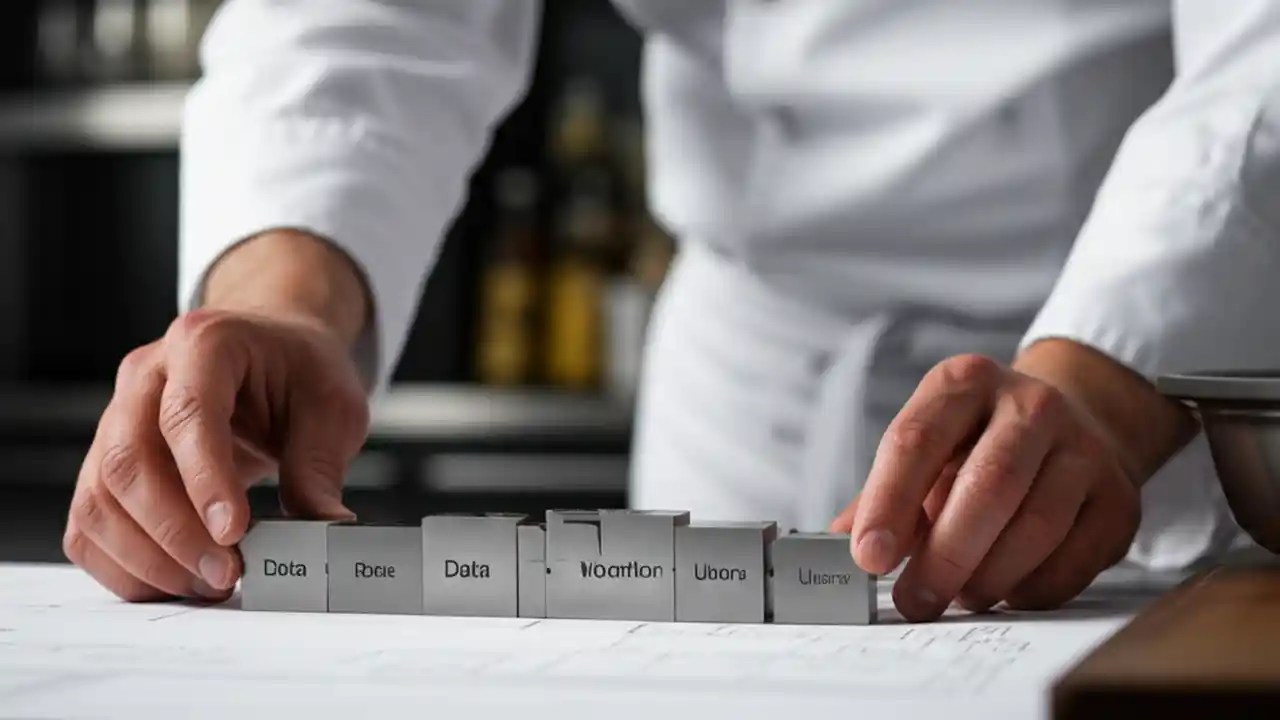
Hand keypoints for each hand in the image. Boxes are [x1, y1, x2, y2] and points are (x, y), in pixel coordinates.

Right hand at [63, 308, 369, 601]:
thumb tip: (324, 530)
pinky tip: (174, 581)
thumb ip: (319, 468)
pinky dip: (123, 565)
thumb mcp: (332, 407)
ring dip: (148, 557)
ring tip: (209, 583)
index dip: (204, 479)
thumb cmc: (298, 371)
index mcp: (205, 344)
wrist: (272, 353)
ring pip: (99, 499)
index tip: (233, 533)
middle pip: (129, 461)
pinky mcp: (105, 463)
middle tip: (228, 573)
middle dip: (176, 533)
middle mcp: (146, 378)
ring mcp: (115, 419)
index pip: (187, 414)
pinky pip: (88, 522)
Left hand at [831, 352, 1146, 621]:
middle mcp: (1031, 404)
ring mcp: (1084, 449)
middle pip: (988, 484)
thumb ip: (882, 496)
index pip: (917, 439)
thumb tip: (839, 545)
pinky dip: (1031, 588)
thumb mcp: (927, 449)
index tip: (868, 557)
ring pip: (1037, 524)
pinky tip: (1004, 592)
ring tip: (957, 598)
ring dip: (988, 577)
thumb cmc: (978, 444)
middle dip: (945, 554)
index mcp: (965, 384)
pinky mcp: (1119, 499)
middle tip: (914, 600)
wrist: (1075, 423)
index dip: (889, 502)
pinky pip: (1074, 559)